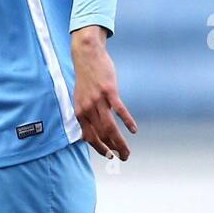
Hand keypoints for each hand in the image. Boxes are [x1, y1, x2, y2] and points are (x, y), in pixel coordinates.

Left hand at [71, 27, 136, 160]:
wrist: (87, 55)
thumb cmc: (86, 78)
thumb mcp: (79, 98)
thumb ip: (85, 114)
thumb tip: (88, 133)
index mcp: (80, 112)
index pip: (89, 137)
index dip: (100, 149)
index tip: (109, 156)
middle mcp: (87, 109)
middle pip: (101, 136)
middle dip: (113, 150)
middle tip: (123, 157)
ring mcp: (98, 100)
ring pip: (110, 127)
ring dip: (120, 142)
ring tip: (127, 151)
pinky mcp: (109, 91)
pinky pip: (119, 111)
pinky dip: (127, 121)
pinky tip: (133, 130)